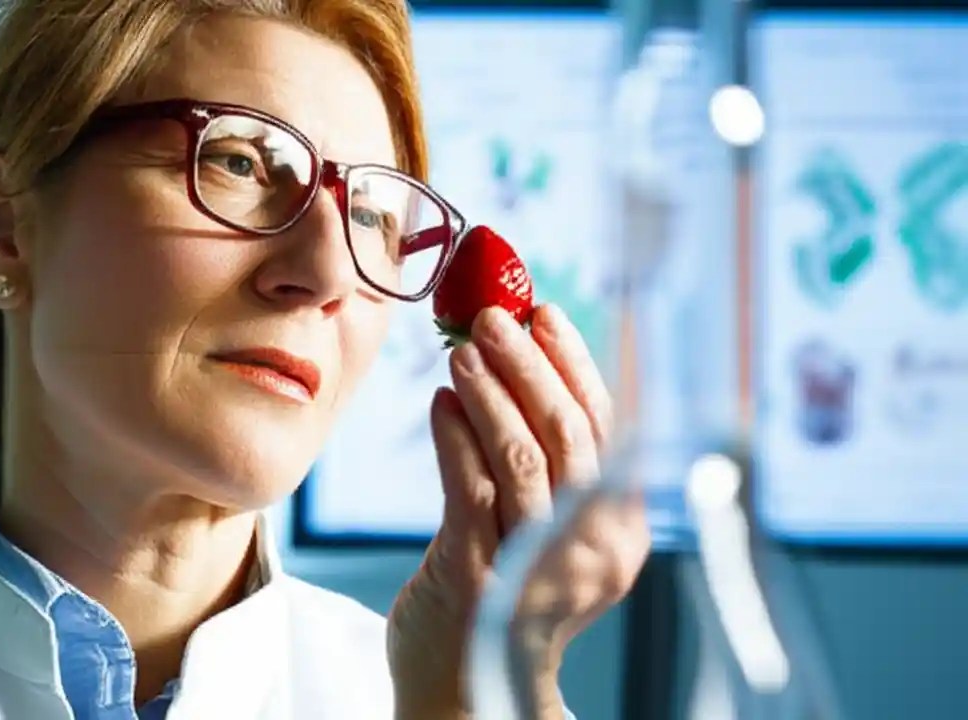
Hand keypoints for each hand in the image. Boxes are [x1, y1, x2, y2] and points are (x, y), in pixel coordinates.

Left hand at [387, 304, 649, 718]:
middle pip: (573, 436)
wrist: (462, 688)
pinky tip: (439, 405)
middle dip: (531, 366)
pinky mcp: (483, 578)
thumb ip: (540, 461)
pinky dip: (455, 437)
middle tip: (493, 318)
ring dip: (491, 394)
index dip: (575, 365)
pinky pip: (471, 489)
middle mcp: (593, 552)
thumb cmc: (498, 596)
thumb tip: (516, 363)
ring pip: (526, 458)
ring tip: (459, 354)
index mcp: (617, 533)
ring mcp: (540, 567)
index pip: (607, 430)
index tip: (544, 314)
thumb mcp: (539, 530)